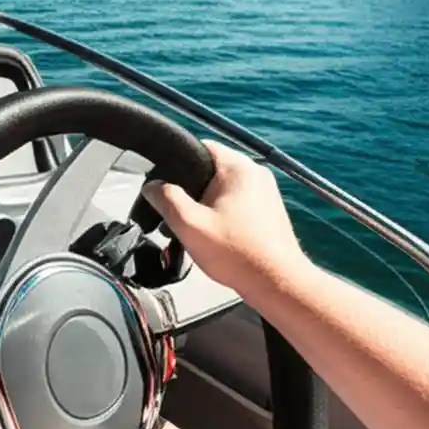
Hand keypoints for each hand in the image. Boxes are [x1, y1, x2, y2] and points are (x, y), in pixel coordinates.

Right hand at [142, 140, 311, 297]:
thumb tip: (152, 186)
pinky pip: (240, 202)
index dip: (177, 162)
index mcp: (238, 167)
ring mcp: (267, 191)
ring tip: (197, 229)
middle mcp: (256, 173)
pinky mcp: (271, 210)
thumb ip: (166, 199)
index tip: (165, 186)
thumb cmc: (235, 252)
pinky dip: (225, 214)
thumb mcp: (189, 225)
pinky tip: (218, 236)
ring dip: (208, 204)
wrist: (277, 283)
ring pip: (225, 188)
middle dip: (192, 189)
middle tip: (179, 214)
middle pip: (212, 169)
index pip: (200, 146)